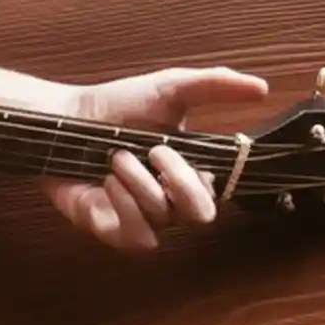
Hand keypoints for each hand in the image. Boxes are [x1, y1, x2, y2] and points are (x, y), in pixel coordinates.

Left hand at [42, 66, 268, 251]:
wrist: (63, 116)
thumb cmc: (116, 105)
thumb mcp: (167, 88)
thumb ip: (214, 85)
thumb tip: (261, 88)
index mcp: (185, 171)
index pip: (217, 193)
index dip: (204, 178)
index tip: (177, 147)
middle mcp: (166, 198)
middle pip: (201, 216)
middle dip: (179, 182)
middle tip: (154, 151)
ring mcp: (139, 217)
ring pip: (163, 223)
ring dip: (141, 186)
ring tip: (116, 157)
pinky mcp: (110, 228)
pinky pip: (135, 239)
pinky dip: (124, 209)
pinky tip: (107, 182)